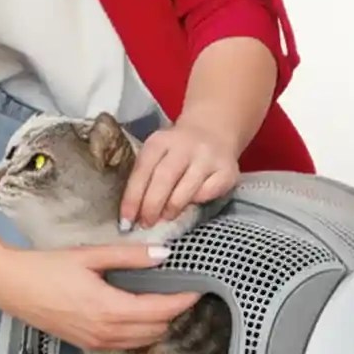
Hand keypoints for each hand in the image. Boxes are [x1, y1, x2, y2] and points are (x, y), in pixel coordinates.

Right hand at [0, 245, 199, 349]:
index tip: (198, 286)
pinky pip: (126, 343)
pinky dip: (141, 331)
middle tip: (184, 289)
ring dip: (159, 323)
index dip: (183, 300)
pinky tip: (140, 311)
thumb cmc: (47, 267)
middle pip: (157, 329)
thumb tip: (165, 254)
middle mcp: (106, 332)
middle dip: (175, 311)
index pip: (161, 311)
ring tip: (166, 298)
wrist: (11, 286)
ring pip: (143, 340)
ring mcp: (97, 342)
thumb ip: (129, 256)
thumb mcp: (90, 256)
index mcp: (109, 309)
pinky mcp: (88, 344)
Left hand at [120, 120, 238, 228]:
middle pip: (164, 179)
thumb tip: (135, 214)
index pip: (143, 170)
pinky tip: (191, 204)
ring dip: (172, 209)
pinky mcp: (227, 170)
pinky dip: (196, 202)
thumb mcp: (158, 153)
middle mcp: (184, 146)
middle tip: (146, 223)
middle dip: (152, 206)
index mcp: (160, 141)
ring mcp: (207, 157)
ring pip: (186, 190)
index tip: (126, 219)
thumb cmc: (177, 150)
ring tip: (165, 218)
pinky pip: (208, 193)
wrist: (213, 130)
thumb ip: (147, 177)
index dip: (132, 197)